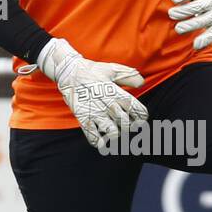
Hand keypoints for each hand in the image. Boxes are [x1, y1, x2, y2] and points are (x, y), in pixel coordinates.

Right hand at [17, 37, 147, 148]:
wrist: (69, 71)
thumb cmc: (93, 71)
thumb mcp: (113, 69)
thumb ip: (129, 76)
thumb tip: (142, 82)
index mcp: (117, 93)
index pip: (138, 111)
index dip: (142, 117)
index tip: (140, 119)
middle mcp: (108, 104)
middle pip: (127, 124)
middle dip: (129, 126)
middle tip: (125, 123)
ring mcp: (95, 113)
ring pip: (113, 133)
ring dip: (115, 134)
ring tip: (113, 129)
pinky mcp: (83, 118)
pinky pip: (93, 137)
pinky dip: (99, 142)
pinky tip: (101, 139)